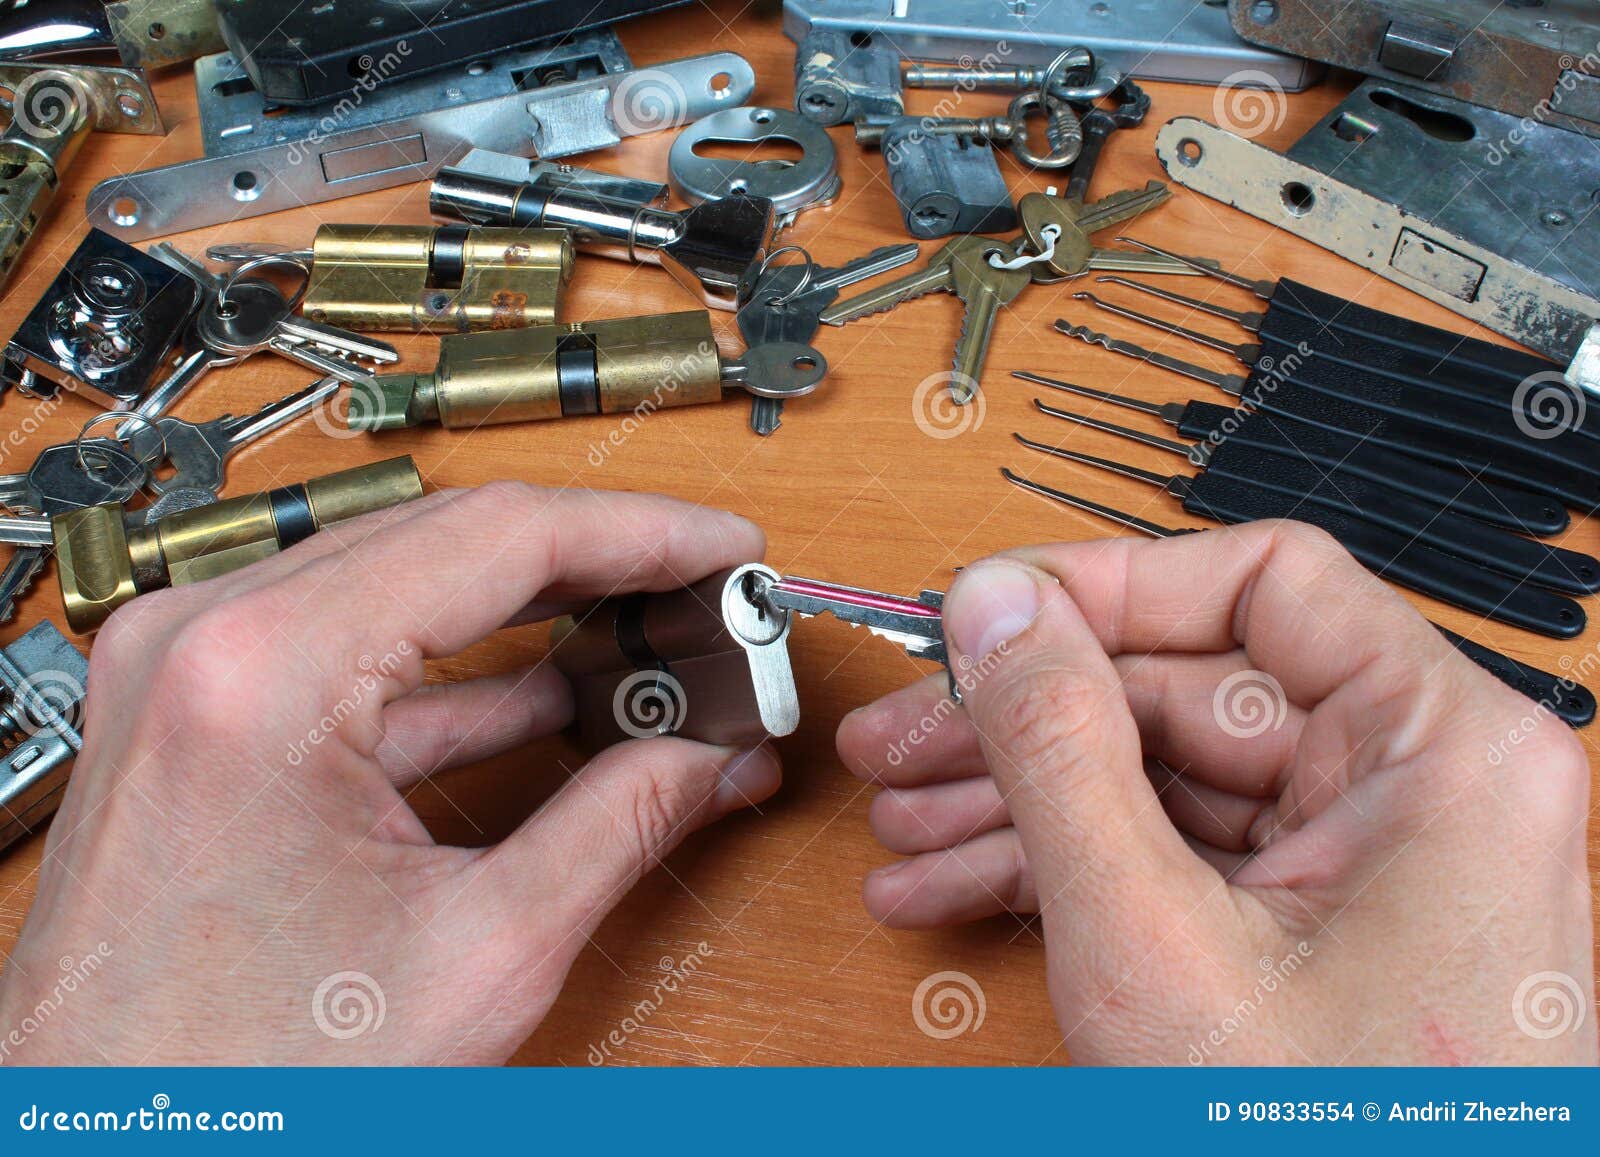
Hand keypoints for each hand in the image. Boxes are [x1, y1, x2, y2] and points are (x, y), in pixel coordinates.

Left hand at [0, 483, 779, 1063]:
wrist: (109, 1141)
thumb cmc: (237, 1084)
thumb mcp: (477, 953)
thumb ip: (619, 827)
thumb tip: (709, 757)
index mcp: (266, 672)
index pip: (498, 537)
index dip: (640, 534)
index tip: (722, 544)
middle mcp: (205, 641)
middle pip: (449, 542)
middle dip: (596, 568)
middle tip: (700, 594)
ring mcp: (188, 671)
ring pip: (403, 582)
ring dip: (533, 613)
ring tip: (645, 640)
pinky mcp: (196, 713)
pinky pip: (350, 650)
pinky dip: (458, 671)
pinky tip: (550, 694)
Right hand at [838, 522, 1596, 1064]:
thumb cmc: (1321, 1154)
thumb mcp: (1152, 937)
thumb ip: (1060, 748)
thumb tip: (996, 608)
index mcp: (1443, 753)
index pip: (1263, 584)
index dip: (1105, 586)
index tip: (985, 610)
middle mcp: (1421, 791)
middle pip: (1187, 691)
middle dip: (1021, 726)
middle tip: (902, 743)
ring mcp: (1369, 866)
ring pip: (1164, 779)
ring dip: (1020, 805)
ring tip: (903, 834)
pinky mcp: (1320, 927)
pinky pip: (1179, 856)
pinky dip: (1069, 871)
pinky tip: (954, 891)